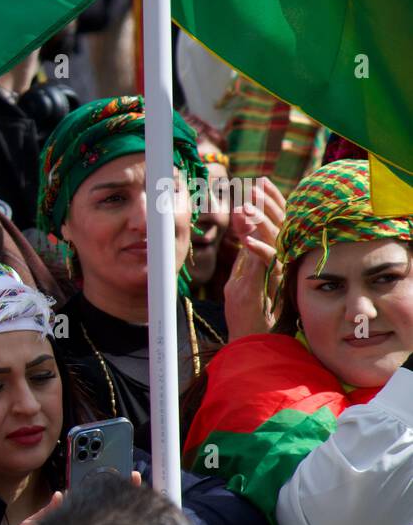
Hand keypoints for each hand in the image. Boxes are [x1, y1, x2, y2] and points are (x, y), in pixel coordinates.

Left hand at [223, 177, 284, 338]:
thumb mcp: (243, 277)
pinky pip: (270, 265)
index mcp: (276, 257)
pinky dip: (258, 251)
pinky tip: (245, 241)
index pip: (277, 222)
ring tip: (246, 208)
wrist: (254, 342)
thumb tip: (241, 221)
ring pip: (277, 241)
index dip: (271, 201)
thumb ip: (245, 253)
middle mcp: (283, 262)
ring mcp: (281, 274)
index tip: (261, 182)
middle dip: (269, 204)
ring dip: (261, 223)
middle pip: (282, 226)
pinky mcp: (274, 288)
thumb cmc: (250, 312)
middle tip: (256, 186)